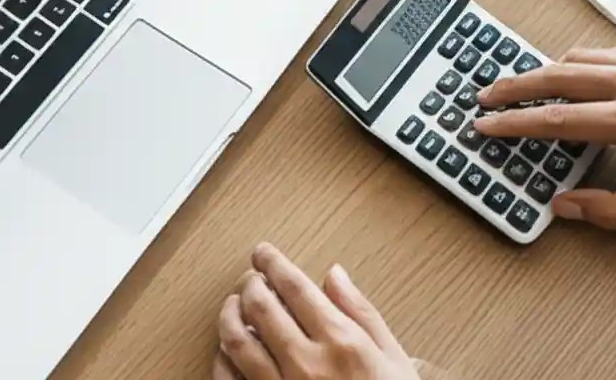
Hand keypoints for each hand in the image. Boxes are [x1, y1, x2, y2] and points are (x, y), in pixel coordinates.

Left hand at [213, 243, 418, 379]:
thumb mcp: (394, 359)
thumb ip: (362, 313)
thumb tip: (335, 275)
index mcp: (342, 342)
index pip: (295, 286)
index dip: (273, 263)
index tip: (263, 253)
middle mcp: (306, 362)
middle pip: (260, 305)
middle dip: (249, 283)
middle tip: (250, 277)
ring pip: (235, 339)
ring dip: (228, 315)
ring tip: (232, 306)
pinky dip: (222, 358)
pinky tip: (226, 350)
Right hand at [475, 48, 615, 229]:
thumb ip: (613, 211)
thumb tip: (566, 206)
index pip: (558, 119)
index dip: (515, 124)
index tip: (485, 126)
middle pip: (559, 76)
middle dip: (515, 85)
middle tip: (484, 93)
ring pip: (581, 58)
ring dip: (544, 70)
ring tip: (518, 84)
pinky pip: (608, 54)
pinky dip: (579, 62)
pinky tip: (569, 74)